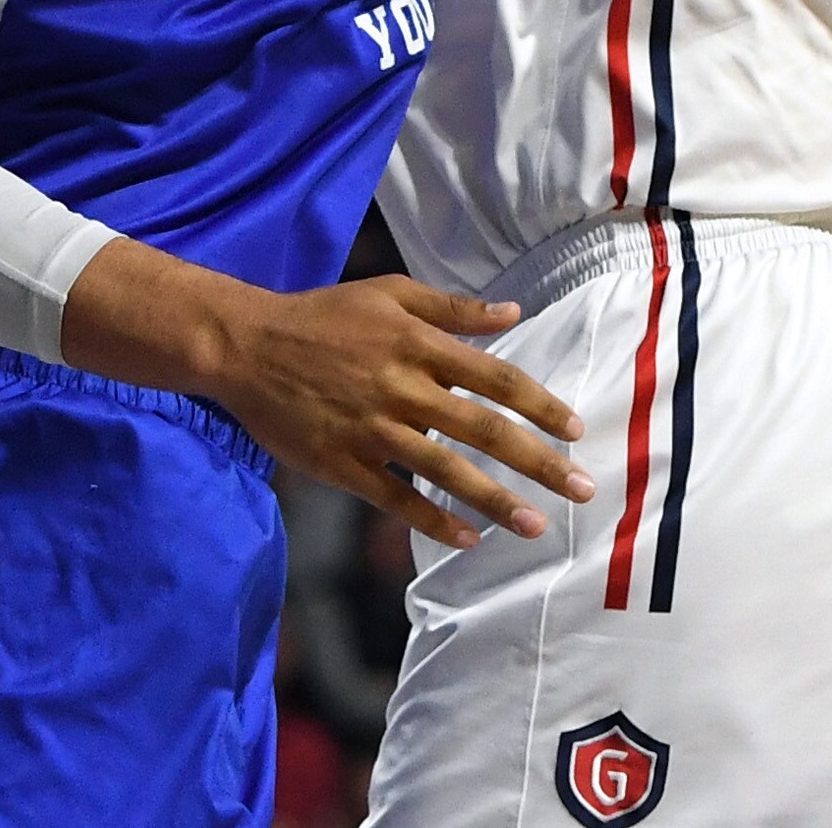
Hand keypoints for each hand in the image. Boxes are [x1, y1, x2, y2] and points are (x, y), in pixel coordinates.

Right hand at [204, 272, 592, 550]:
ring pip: (448, 472)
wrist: (248, 346)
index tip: (576, 429)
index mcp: (418, 343)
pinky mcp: (346, 465)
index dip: (539, 404)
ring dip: (497, 502)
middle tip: (582, 489)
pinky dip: (434, 519)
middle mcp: (404, 388)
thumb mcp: (389, 293)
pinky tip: (467, 537)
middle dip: (539, 462)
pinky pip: (398, 498)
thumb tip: (511, 310)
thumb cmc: (325, 315)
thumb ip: (451, 308)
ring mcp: (375, 431)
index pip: (494, 377)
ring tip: (537, 526)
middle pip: (484, 430)